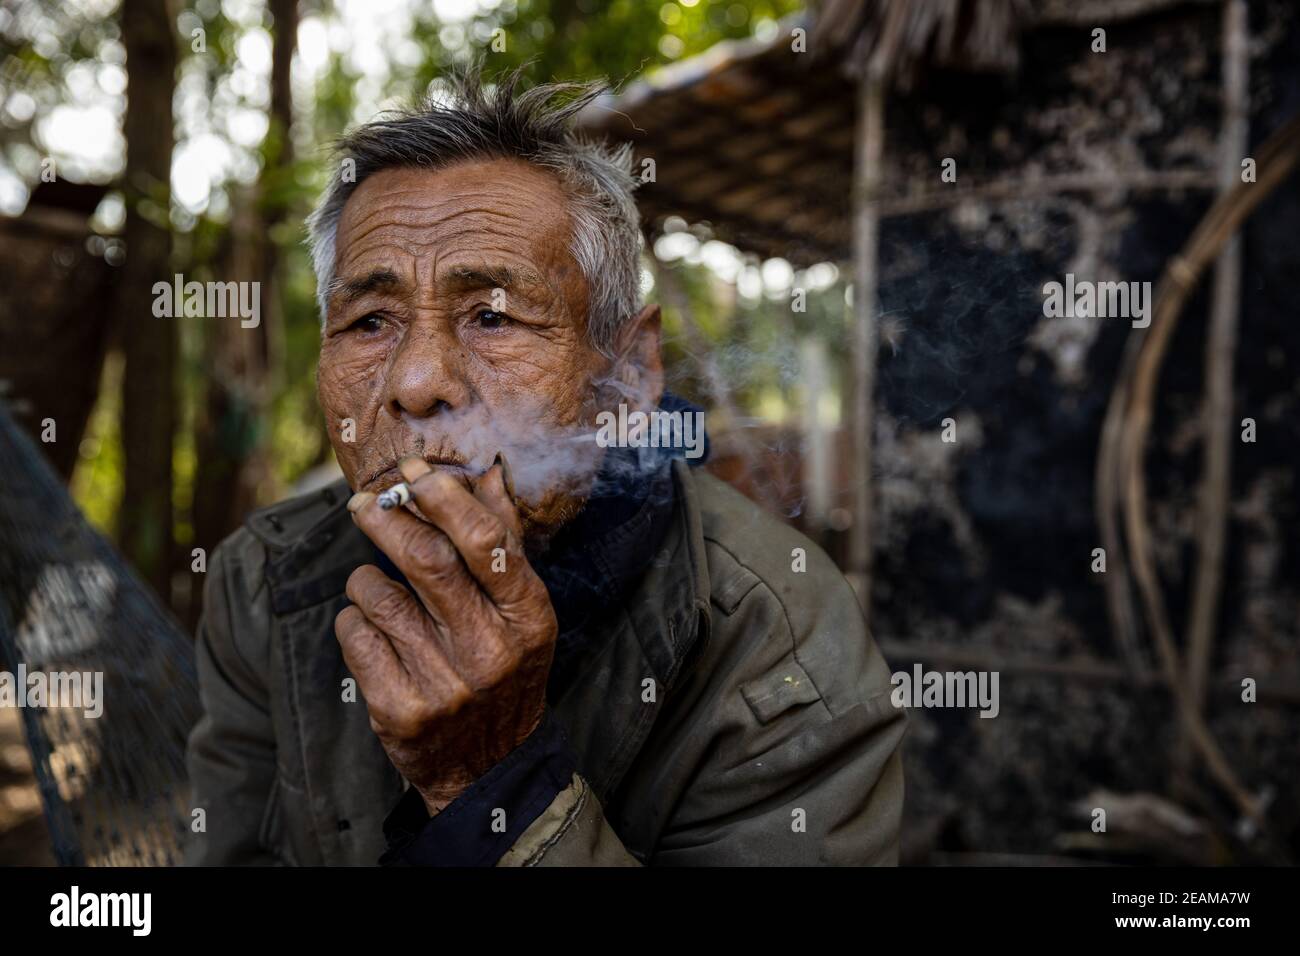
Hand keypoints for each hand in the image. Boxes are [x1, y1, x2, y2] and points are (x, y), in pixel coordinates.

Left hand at [336, 455, 557, 813]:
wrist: (487, 767)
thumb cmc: (503, 672)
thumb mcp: (521, 614)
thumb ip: (503, 544)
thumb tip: (488, 474)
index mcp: (527, 619)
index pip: (485, 543)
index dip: (445, 499)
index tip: (414, 471)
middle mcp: (490, 651)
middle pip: (426, 560)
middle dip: (388, 520)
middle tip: (365, 503)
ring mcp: (443, 684)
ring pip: (379, 595)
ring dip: (366, 578)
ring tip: (373, 584)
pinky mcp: (399, 709)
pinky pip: (355, 635)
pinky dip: (353, 619)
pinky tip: (369, 627)